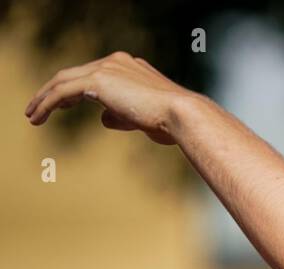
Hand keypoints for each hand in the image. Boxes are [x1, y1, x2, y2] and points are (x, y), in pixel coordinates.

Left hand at [25, 52, 192, 144]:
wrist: (181, 115)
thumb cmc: (170, 122)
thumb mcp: (141, 118)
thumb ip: (121, 114)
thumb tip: (104, 118)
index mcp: (129, 67)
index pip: (93, 75)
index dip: (74, 90)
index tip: (61, 105)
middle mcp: (116, 62)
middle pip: (74, 74)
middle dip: (53, 92)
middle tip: (38, 108)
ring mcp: (106, 68)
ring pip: (64, 81)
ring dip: (44, 98)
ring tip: (32, 115)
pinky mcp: (97, 81)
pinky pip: (63, 91)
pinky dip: (47, 103)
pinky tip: (38, 116)